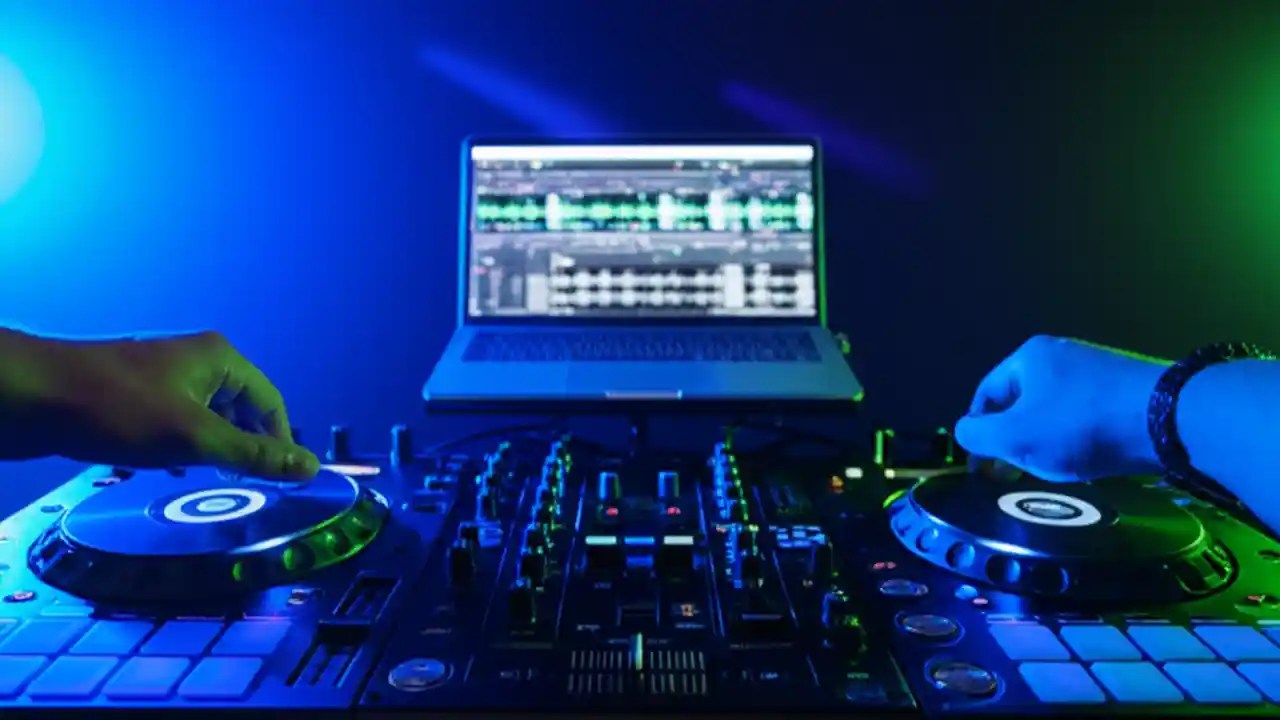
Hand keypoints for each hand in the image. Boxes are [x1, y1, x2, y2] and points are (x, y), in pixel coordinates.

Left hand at [30, 330, 318, 478]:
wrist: (32, 397)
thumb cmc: (117, 410)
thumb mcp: (194, 438)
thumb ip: (254, 455)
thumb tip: (310, 467)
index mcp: (219, 358)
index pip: (271, 402)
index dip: (280, 442)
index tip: (278, 481)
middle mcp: (195, 359)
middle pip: (240, 408)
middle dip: (242, 446)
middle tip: (237, 485)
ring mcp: (162, 374)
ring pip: (205, 417)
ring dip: (208, 448)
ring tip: (200, 479)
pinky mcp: (133, 391)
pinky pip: (174, 420)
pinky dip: (178, 445)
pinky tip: (165, 467)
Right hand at [954, 335, 1168, 481]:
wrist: (1166, 419)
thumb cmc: (1079, 425)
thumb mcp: (1015, 436)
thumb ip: (977, 436)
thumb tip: (965, 433)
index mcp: (1028, 357)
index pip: (985, 395)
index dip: (976, 433)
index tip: (982, 468)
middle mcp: (1060, 355)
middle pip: (1020, 404)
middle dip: (1013, 440)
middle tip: (1014, 474)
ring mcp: (1096, 370)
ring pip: (1052, 412)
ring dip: (1044, 442)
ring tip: (1052, 469)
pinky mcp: (1124, 389)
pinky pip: (1084, 416)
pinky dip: (1076, 439)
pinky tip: (1086, 457)